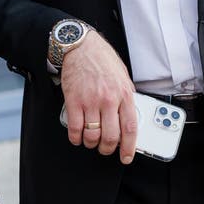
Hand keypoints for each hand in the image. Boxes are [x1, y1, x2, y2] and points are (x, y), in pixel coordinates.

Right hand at [60, 29, 136, 164]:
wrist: (82, 47)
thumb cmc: (102, 59)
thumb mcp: (123, 76)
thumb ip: (127, 96)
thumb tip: (130, 116)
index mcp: (124, 94)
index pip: (130, 128)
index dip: (129, 147)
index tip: (126, 156)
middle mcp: (108, 99)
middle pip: (110, 136)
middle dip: (108, 148)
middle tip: (105, 148)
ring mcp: (90, 101)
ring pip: (92, 136)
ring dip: (91, 144)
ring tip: (91, 140)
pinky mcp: (74, 101)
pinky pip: (75, 129)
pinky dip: (76, 138)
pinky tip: (78, 136)